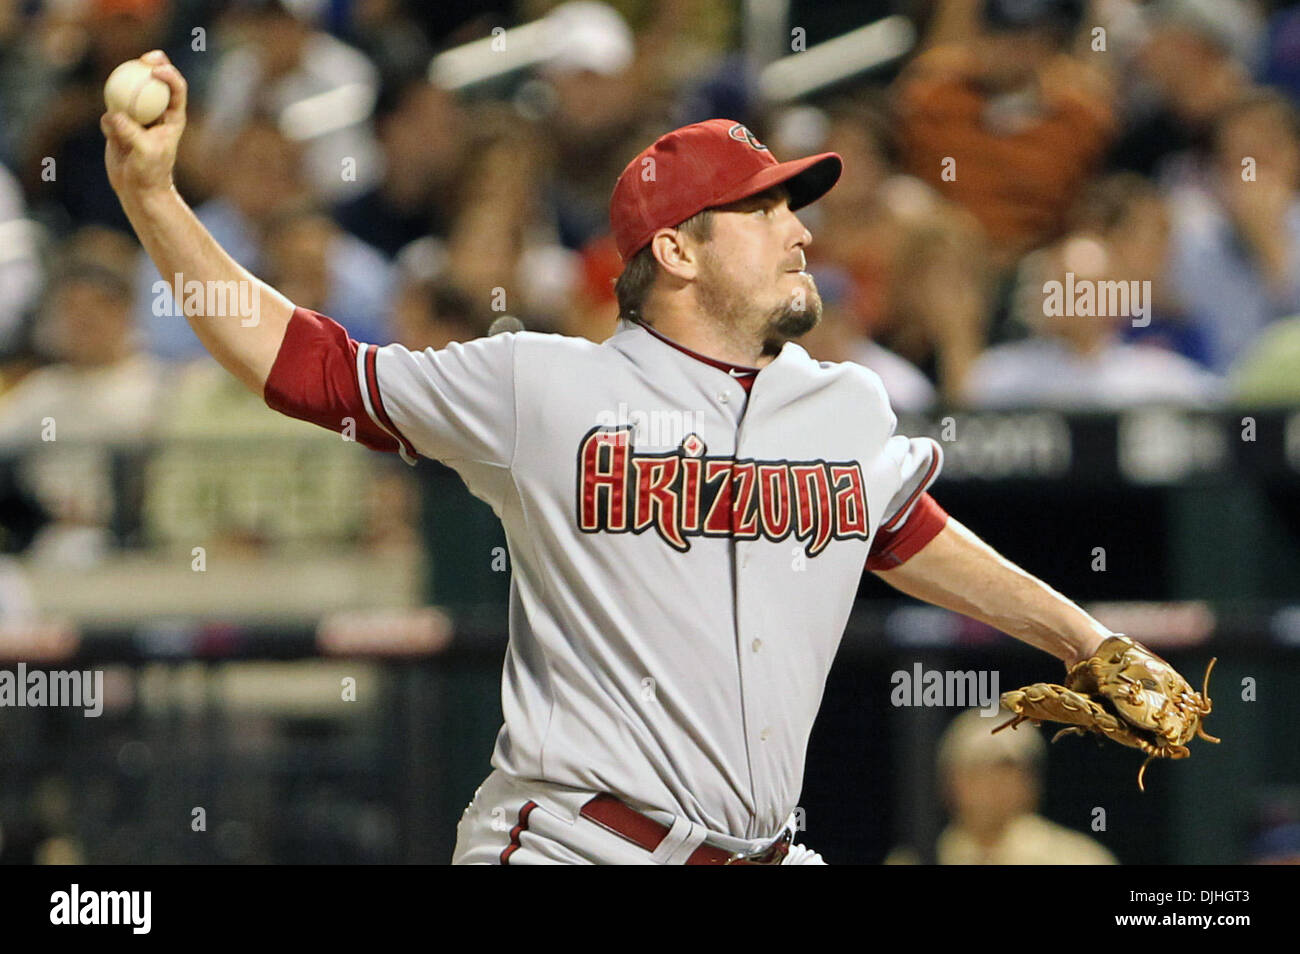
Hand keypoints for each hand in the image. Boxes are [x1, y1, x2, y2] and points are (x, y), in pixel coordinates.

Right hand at [100, 50, 187, 196]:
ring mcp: (137, 118)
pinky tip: (110, 131)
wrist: (137, 190)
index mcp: (172, 118)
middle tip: (143, 58)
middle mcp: (156, 114)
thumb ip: (129, 131)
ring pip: (129, 94)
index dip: (169, 74)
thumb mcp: (144, 152)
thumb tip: (112, 115)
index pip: (176, 89)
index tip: (155, 69)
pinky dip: (108, 119)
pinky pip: (110, 113)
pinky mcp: (119, 126)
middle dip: (152, 65)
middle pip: (155, 82)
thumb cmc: (150, 173)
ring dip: (124, 86)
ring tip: (117, 82)